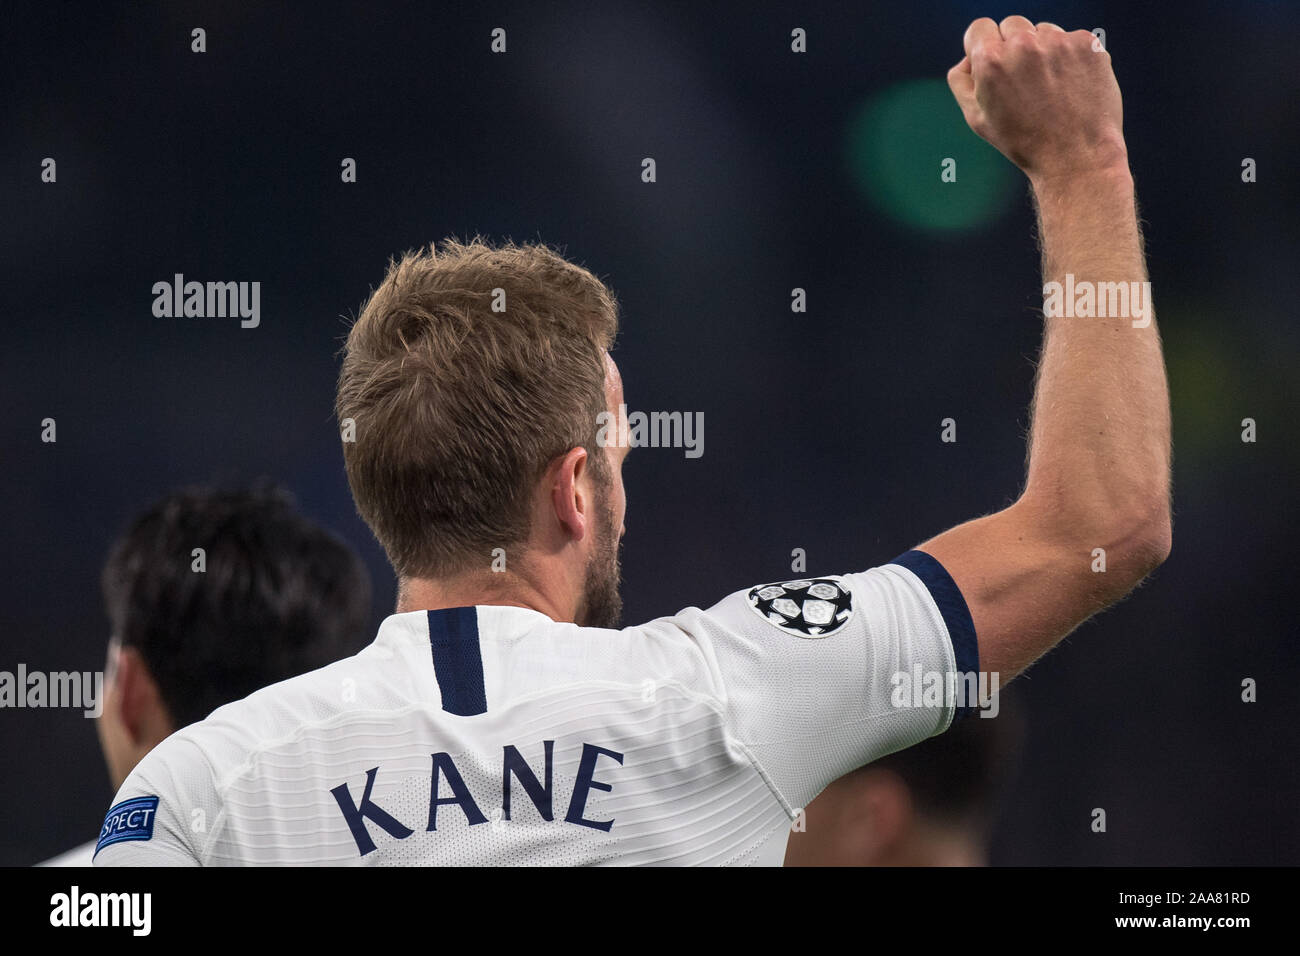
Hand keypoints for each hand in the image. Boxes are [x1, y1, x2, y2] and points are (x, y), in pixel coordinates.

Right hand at [947, 17, 1127, 187]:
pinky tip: (1071, 85)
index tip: (994, 64)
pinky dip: (1069, 58)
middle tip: (1024, 82)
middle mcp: (1023, 44)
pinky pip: (1070, 40)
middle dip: (1013, 47)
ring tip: (1050, 88)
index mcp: (990, 61)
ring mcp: (1058, 41)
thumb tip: (968, 58)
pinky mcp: (1087, 43)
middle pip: (1011, 25)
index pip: (979, 28)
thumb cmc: (1022, 142)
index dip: (983, 47)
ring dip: (1043, 52)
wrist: (1075, 156)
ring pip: (1043, 31)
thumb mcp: (977, 119)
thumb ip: (961, 82)